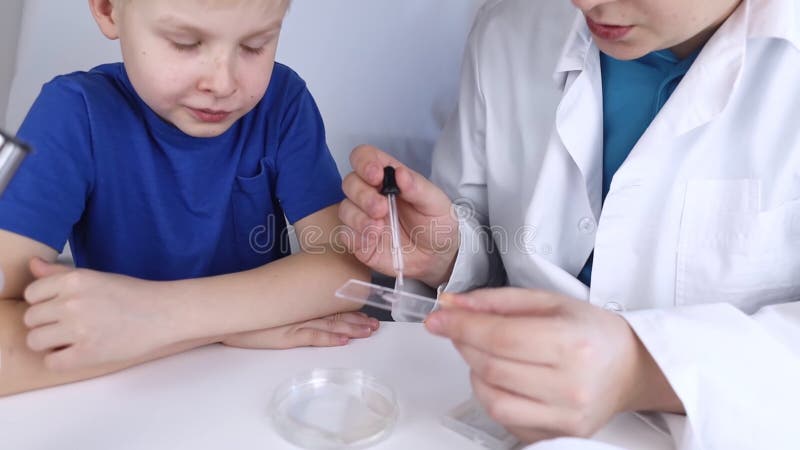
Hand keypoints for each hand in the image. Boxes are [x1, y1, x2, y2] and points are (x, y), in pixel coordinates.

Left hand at [22, 258, 172, 369]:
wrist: (164, 313)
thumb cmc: (133, 295)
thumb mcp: (96, 277)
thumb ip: (60, 274)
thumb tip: (33, 264)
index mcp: (75, 279)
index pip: (32, 294)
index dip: (44, 303)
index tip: (60, 308)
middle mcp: (72, 302)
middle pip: (31, 319)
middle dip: (45, 324)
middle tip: (67, 326)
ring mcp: (79, 328)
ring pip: (35, 341)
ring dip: (49, 343)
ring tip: (70, 339)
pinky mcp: (88, 352)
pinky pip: (52, 362)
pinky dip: (60, 360)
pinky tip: (77, 352)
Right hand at [221, 312, 379, 348]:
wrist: (229, 313)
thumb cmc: (250, 310)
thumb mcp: (276, 302)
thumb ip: (293, 301)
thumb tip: (307, 300)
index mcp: (302, 303)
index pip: (332, 306)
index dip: (352, 309)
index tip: (367, 311)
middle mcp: (303, 312)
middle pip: (336, 316)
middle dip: (358, 320)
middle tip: (376, 324)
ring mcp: (296, 323)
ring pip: (331, 326)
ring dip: (351, 329)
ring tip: (368, 331)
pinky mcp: (287, 335)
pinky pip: (313, 337)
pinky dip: (329, 339)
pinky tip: (343, 340)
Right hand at [338, 145, 458, 286]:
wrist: (436, 255)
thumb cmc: (436, 223)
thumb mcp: (435, 203)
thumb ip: (418, 188)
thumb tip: (400, 173)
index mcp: (387, 177)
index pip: (364, 157)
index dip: (364, 162)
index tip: (376, 175)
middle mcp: (370, 193)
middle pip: (350, 182)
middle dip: (363, 194)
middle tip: (381, 208)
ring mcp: (362, 216)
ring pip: (345, 209)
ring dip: (359, 217)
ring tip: (380, 227)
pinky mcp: (358, 239)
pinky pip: (346, 234)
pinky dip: (358, 236)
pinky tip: (374, 239)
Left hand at [424, 288, 681, 442]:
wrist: (631, 368)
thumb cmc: (592, 332)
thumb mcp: (549, 301)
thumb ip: (497, 302)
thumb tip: (452, 306)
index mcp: (572, 342)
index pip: (499, 337)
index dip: (461, 327)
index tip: (438, 318)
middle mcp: (571, 385)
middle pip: (491, 367)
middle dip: (464, 344)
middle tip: (462, 329)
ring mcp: (565, 416)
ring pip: (492, 399)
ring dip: (475, 373)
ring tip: (487, 355)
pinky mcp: (559, 435)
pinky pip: (506, 419)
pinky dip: (493, 396)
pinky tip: (504, 379)